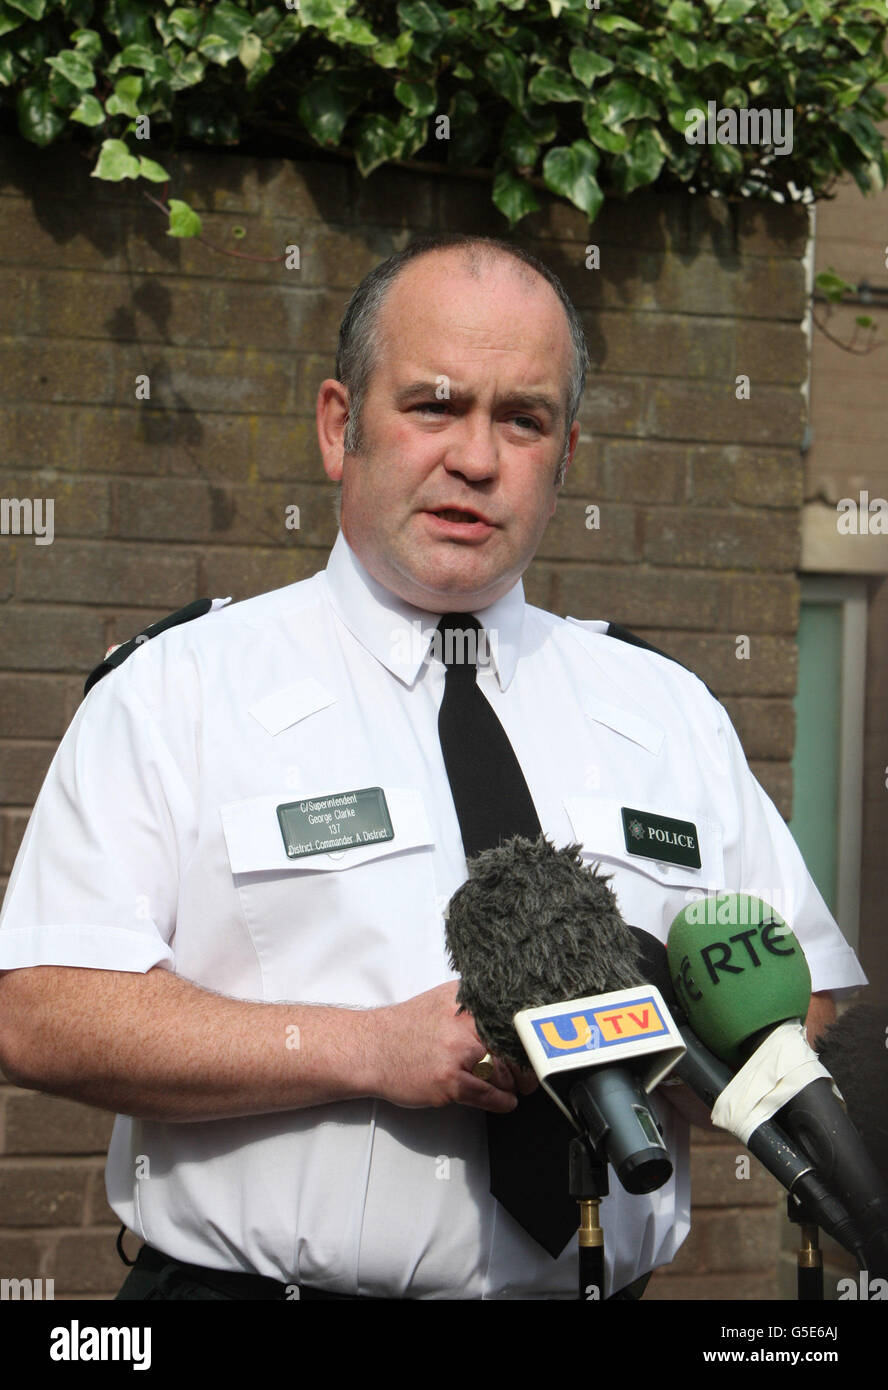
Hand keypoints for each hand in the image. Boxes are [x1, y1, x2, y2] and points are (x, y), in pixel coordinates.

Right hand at [367, 981, 537, 1113]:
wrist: (370, 1048)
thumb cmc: (405, 1027)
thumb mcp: (442, 1000)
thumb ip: (474, 1000)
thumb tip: (511, 1003)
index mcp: (466, 1002)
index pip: (513, 1016)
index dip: (532, 1033)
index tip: (543, 1043)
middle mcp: (464, 1024)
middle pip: (515, 1046)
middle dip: (528, 1064)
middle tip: (533, 1072)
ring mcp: (457, 1054)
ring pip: (505, 1073)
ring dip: (516, 1085)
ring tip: (518, 1088)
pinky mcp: (449, 1082)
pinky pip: (489, 1095)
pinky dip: (503, 1102)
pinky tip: (506, 1102)